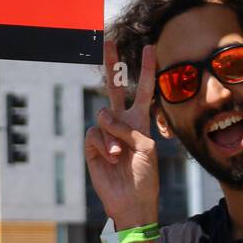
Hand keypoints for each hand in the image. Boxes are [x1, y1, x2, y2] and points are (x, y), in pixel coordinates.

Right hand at [84, 39, 159, 228]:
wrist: (132, 201)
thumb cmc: (145, 176)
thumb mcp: (147, 148)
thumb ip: (128, 129)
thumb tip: (103, 119)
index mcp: (141, 121)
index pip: (144, 90)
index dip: (146, 69)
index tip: (150, 47)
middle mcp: (123, 122)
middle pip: (114, 87)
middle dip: (112, 64)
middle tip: (109, 41)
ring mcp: (106, 133)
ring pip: (103, 116)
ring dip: (112, 135)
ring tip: (120, 156)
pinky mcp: (93, 146)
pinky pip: (94, 134)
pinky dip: (103, 145)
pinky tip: (110, 159)